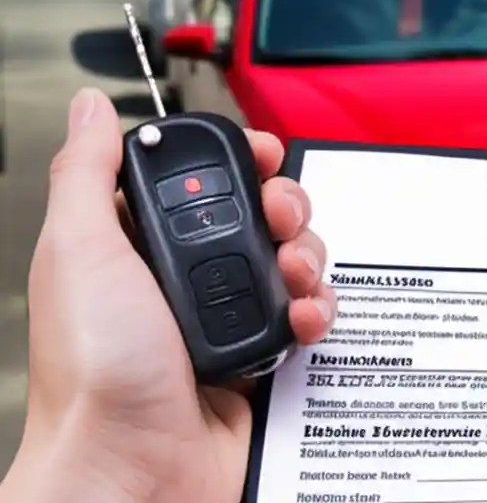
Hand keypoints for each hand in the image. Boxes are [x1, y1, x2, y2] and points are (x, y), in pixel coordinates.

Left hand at [0, 88, 336, 502]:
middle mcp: (184, 278)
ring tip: (292, 276)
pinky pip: (310, 316)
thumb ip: (88, 173)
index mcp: (136, 246)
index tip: (262, 153)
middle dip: (286, 206)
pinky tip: (304, 317)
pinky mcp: (263, 356)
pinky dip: (318, 309)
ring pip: (293, 259)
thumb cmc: (95, 373)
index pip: (200, 178)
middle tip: (281, 218)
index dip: (238, 159)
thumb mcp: (79, 253)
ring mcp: (227, 317)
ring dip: (307, 257)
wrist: (134, 470)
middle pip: (260, 213)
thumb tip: (88, 109)